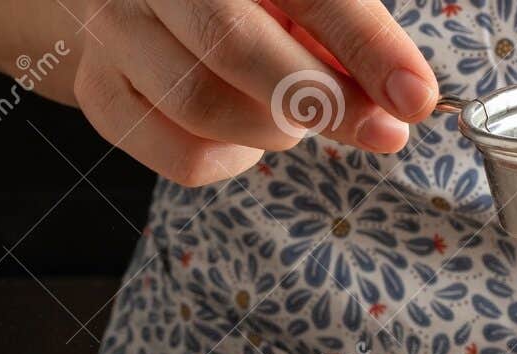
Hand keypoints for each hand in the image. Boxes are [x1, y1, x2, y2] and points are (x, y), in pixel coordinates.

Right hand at [71, 0, 436, 185]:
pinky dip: (233, 159)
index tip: (415, 96)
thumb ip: (342, 38)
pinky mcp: (101, 92)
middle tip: (377, 129)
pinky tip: (244, 133)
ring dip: (273, 128)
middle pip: (234, 47)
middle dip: (321, 101)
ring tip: (294, 115)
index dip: (366, 44)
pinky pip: (181, 154)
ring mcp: (115, 32)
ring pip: (202, 106)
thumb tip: (401, 100)